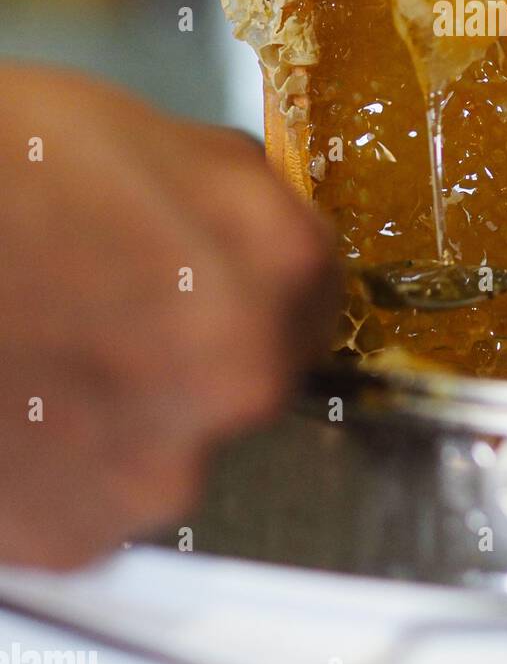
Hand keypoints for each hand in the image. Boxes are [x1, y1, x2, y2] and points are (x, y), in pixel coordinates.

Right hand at [0, 64, 340, 567]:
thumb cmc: (0, 166)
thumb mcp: (143, 130)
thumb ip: (234, 186)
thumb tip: (264, 210)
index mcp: (277, 271)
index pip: (318, 292)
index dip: (264, 278)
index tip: (224, 276)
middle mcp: (240, 384)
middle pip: (252, 374)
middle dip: (202, 344)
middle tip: (118, 307)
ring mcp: (158, 470)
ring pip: (174, 442)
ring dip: (135, 407)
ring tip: (55, 352)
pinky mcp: (76, 533)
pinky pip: (99, 498)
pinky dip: (71, 463)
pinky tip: (23, 402)